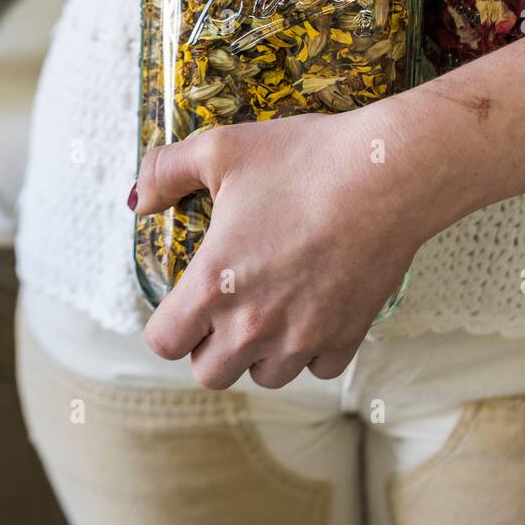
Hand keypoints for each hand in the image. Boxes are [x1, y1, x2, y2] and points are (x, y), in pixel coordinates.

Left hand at [133, 107, 424, 389]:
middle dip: (210, 345)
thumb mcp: (221, 148)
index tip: (185, 300)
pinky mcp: (347, 335)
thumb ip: (166, 173)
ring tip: (271, 308)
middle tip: (228, 305)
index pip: (164, 344)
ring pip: (265, 377)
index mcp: (214, 285)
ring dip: (260, 352)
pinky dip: (312, 347)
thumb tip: (138, 201)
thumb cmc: (304, 158)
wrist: (387, 173)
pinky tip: (314, 308)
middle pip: (211, 374)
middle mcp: (254, 325)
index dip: (169, 323)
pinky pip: (318, 366)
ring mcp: (303, 336)